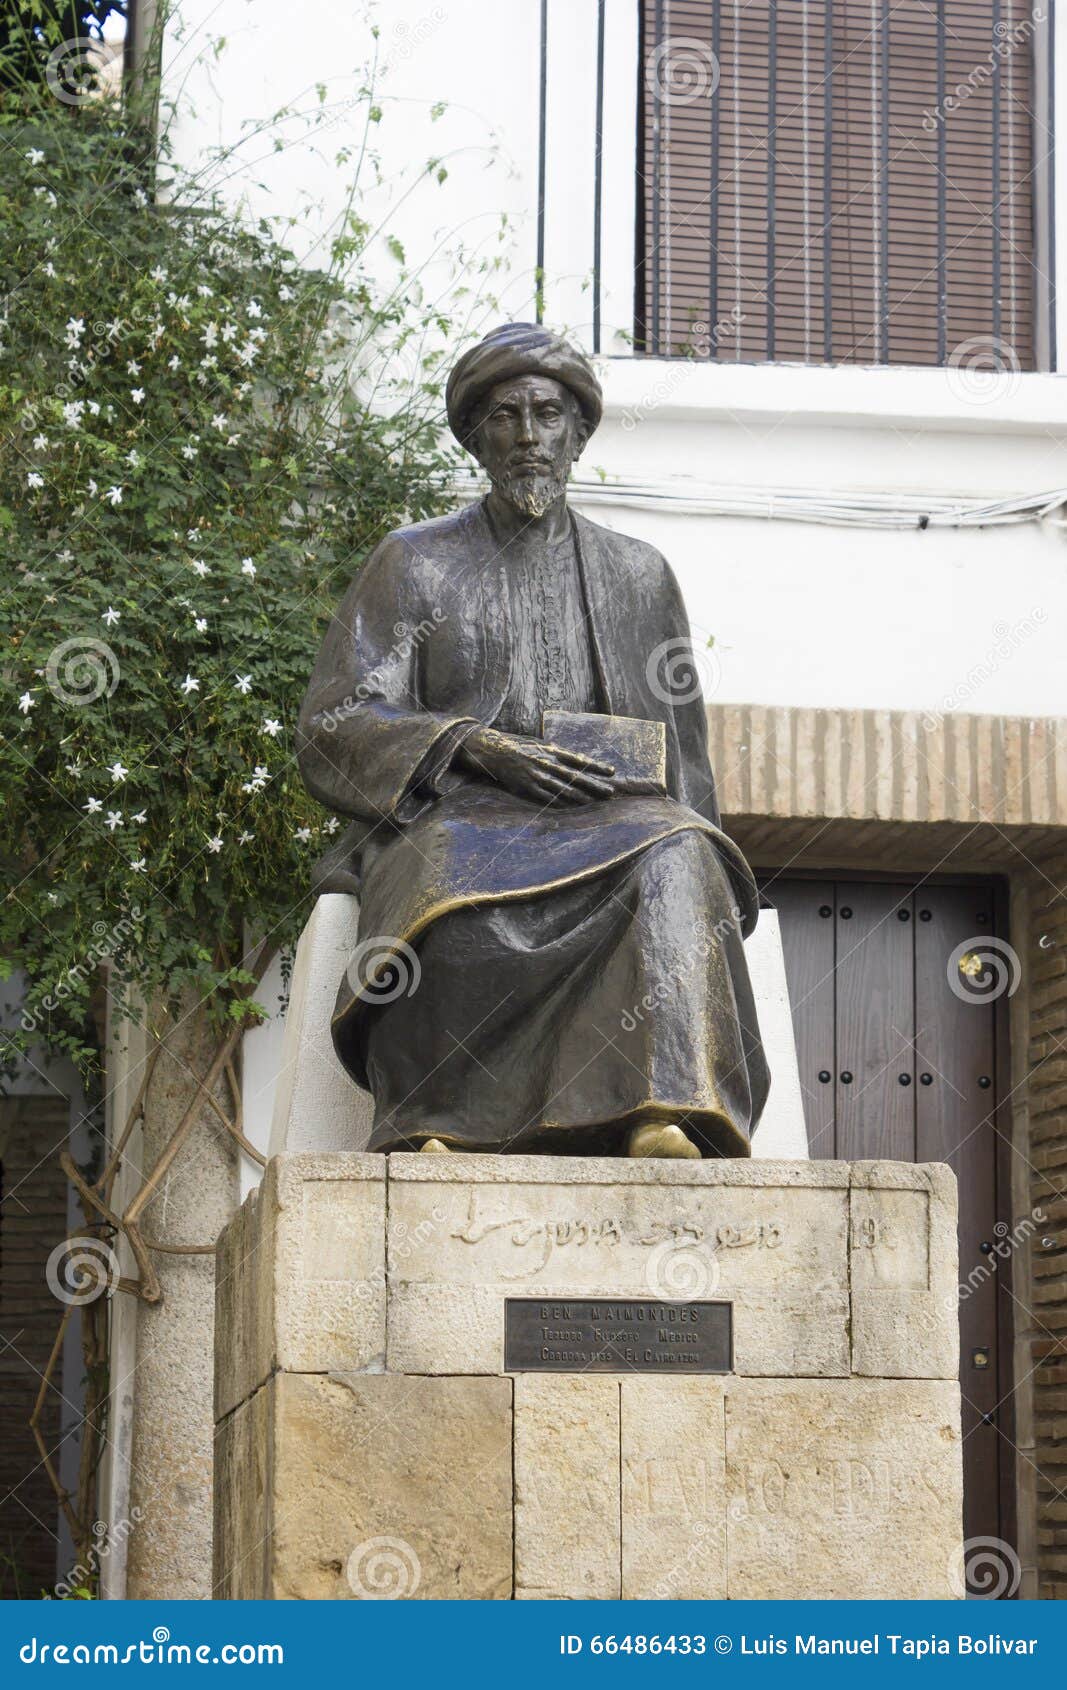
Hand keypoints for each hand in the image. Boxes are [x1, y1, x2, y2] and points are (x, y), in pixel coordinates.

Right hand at [457, 726, 614, 804]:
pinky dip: (560, 803)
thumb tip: (576, 758)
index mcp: (552, 750)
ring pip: (563, 789)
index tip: (612, 772)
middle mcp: (547, 763)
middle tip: (610, 792)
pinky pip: (547, 797)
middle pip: (575, 777)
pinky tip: (572, 807)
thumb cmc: (520, 746)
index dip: (597, 766)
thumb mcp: (541, 744)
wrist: (495, 751)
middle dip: (594, 785)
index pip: (580, 760)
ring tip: (594, 802)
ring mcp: (538, 776)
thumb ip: (558, 752)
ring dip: (581, 796)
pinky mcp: (528, 787)